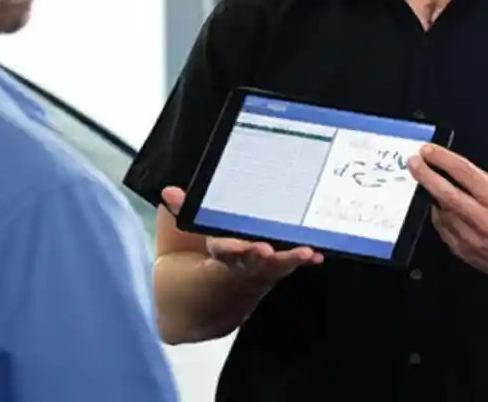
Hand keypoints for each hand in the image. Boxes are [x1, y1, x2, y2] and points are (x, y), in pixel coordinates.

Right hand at [160, 187, 322, 285]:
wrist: (204, 296)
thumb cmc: (193, 256)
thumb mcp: (181, 234)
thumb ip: (180, 211)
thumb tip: (170, 192)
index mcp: (217, 256)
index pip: (221, 251)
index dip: (226, 248)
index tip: (227, 245)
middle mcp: (241, 266)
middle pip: (251, 260)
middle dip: (257, 254)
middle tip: (264, 249)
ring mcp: (261, 268)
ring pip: (276, 265)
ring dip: (290, 259)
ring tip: (305, 252)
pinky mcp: (276, 266)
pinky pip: (290, 264)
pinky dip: (303, 260)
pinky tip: (318, 254)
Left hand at [407, 145, 487, 288]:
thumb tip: (461, 170)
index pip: (463, 172)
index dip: (442, 158)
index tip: (428, 150)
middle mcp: (482, 218)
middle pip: (444, 192)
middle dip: (425, 174)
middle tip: (413, 163)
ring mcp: (470, 237)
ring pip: (440, 211)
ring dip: (433, 197)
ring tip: (433, 187)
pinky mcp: (463, 251)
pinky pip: (442, 229)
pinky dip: (440, 217)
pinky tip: (444, 210)